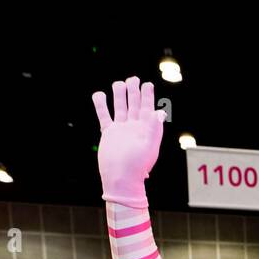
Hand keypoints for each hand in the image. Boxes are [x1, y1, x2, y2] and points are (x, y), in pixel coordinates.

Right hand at [92, 76, 165, 207]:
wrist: (120, 179)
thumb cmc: (137, 166)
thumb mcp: (149, 147)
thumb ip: (154, 129)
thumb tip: (159, 112)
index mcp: (145, 130)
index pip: (147, 108)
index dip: (148, 96)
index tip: (147, 84)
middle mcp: (134, 128)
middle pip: (134, 105)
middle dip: (133, 91)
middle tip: (133, 79)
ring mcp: (121, 129)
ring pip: (120, 107)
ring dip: (119, 95)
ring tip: (119, 83)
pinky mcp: (108, 133)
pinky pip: (104, 115)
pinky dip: (101, 104)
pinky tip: (99, 94)